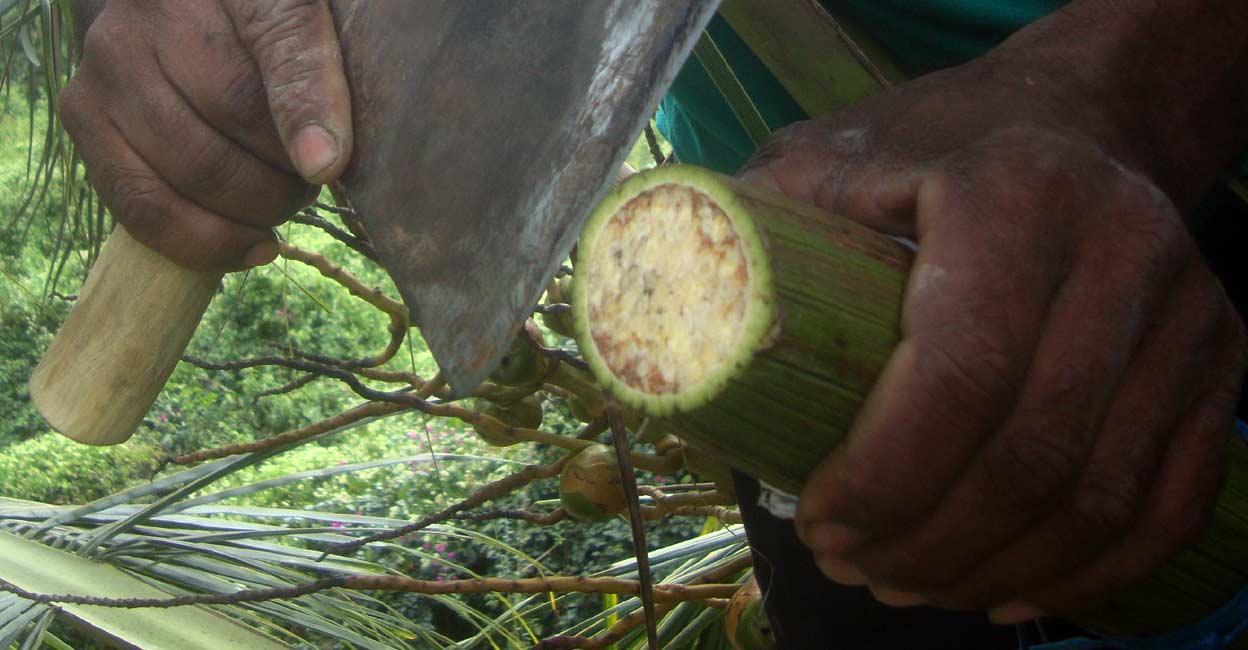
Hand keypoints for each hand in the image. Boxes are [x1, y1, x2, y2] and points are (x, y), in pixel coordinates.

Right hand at [60, 0, 351, 270]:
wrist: (191, 11)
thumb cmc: (258, 22)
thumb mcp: (293, 19)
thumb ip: (307, 73)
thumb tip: (320, 163)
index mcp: (184, 0)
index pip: (244, 91)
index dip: (293, 138)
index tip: (327, 169)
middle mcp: (127, 36)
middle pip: (212, 152)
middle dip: (277, 188)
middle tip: (308, 183)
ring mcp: (98, 81)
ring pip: (179, 188)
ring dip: (249, 216)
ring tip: (281, 202)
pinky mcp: (85, 122)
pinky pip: (139, 209)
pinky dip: (205, 243)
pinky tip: (251, 245)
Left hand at [741, 46, 1246, 620]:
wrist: (1081, 120)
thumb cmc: (939, 147)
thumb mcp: (835, 156)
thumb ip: (758, 221)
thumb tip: (664, 325)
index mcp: (1013, 197)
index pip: (959, 373)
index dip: (885, 477)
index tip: (819, 520)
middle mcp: (1121, 250)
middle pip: (1029, 455)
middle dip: (925, 543)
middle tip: (851, 565)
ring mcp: (1188, 314)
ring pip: (1098, 497)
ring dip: (992, 573)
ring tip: (905, 583)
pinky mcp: (1222, 366)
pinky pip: (1173, 504)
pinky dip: (1091, 575)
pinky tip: (1008, 597)